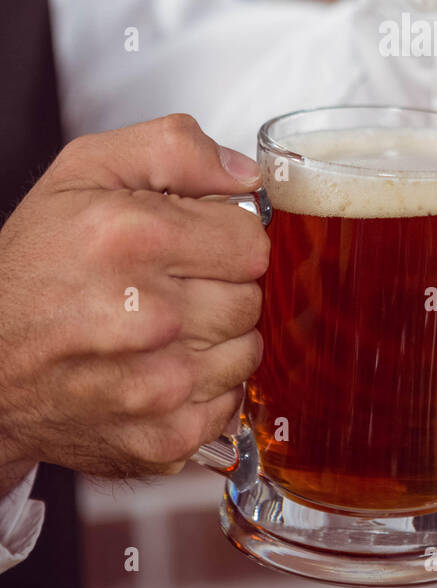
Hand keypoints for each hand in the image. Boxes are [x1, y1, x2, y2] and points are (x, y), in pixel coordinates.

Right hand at [0, 114, 268, 485]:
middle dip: (220, 287)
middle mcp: (147, 315)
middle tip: (170, 285)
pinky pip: (228, 404)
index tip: (193, 243)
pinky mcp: (159, 438)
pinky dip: (204, 389)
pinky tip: (159, 368)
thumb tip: (247, 174)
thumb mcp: (85, 172)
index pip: (251, 241)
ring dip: (216, 340)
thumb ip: (174, 149)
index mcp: (132, 237)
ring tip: (163, 328)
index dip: (224, 237)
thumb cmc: (32, 267)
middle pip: (252, 298)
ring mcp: (155, 386)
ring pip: (247, 352)